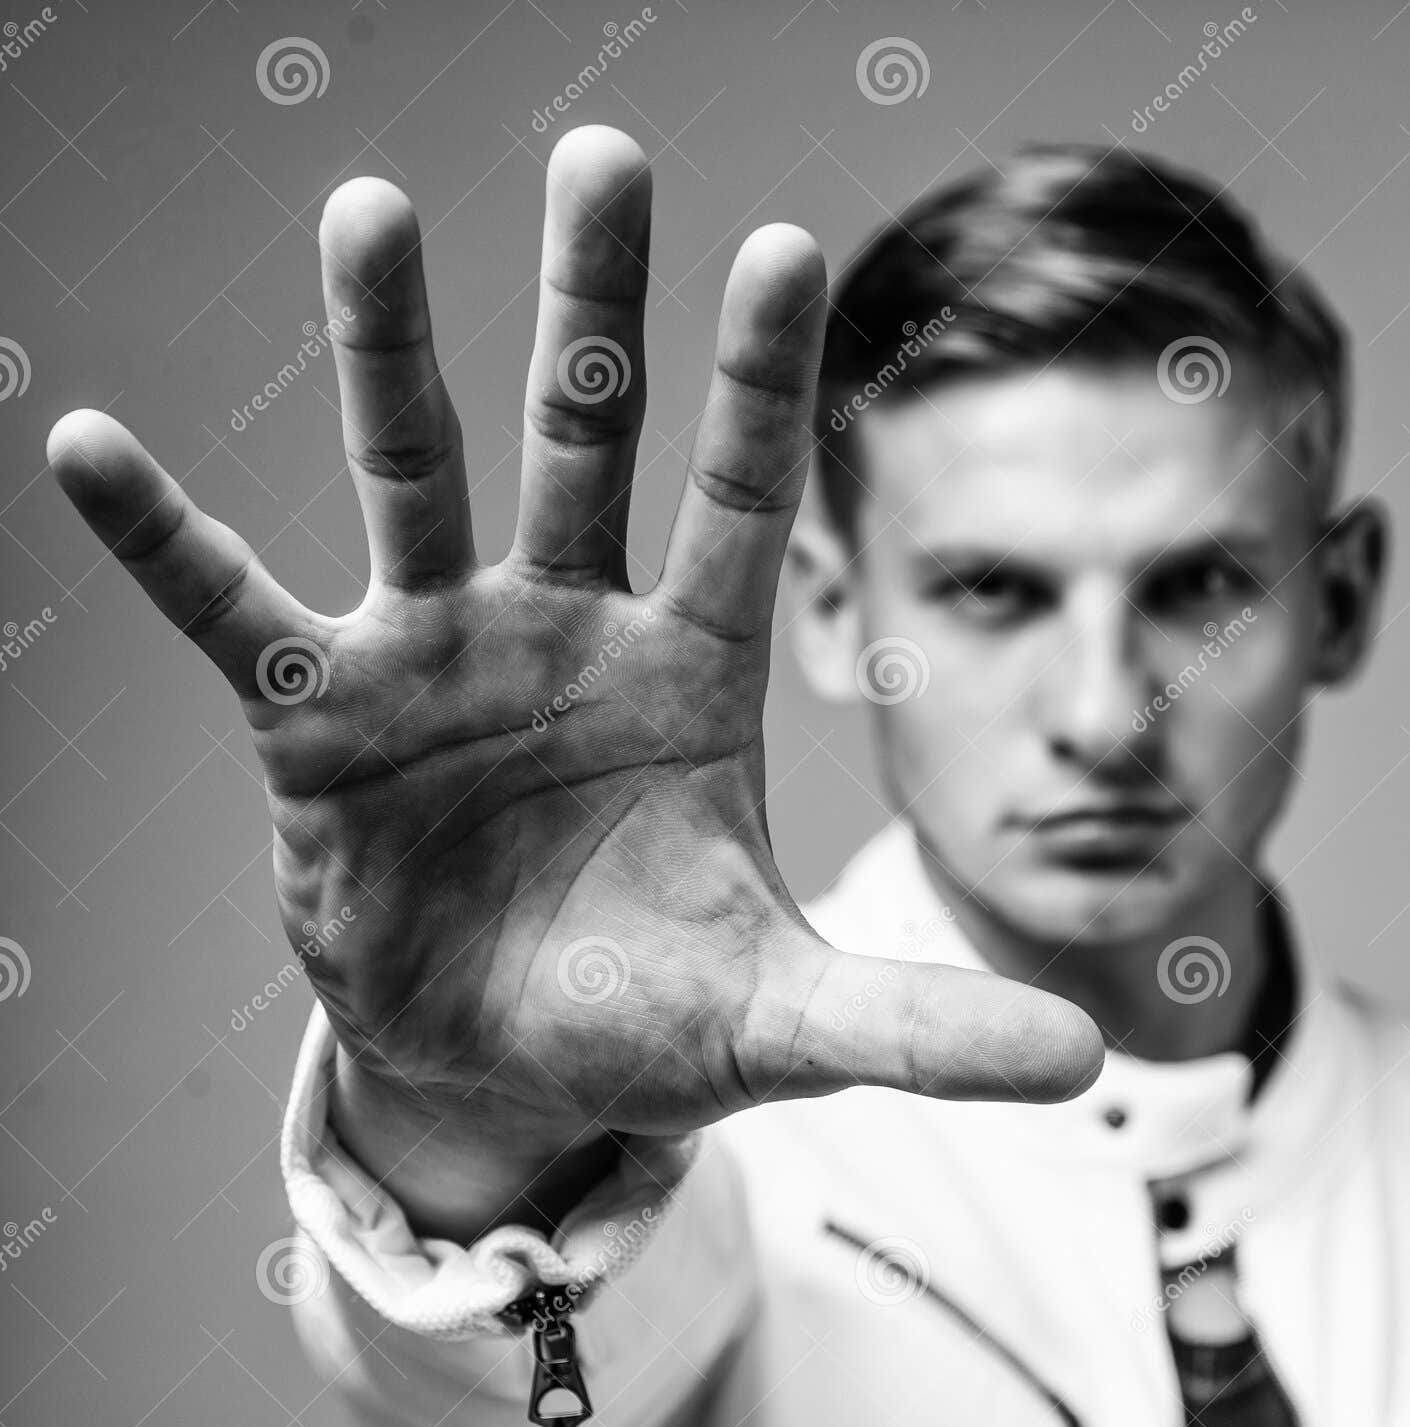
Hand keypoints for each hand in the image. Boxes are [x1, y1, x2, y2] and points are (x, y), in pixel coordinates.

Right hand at [46, 127, 1101, 1238]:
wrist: (503, 1060)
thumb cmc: (649, 1016)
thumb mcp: (781, 1025)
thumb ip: (913, 1025)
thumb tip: (1088, 1060)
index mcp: (689, 677)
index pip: (744, 507)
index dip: (762, 388)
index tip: (783, 247)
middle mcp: (564, 634)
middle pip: (585, 444)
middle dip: (595, 313)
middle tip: (602, 160)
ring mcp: (438, 662)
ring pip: (415, 480)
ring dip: (393, 355)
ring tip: (370, 210)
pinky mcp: (321, 725)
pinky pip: (237, 613)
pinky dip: (168, 542)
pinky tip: (91, 453)